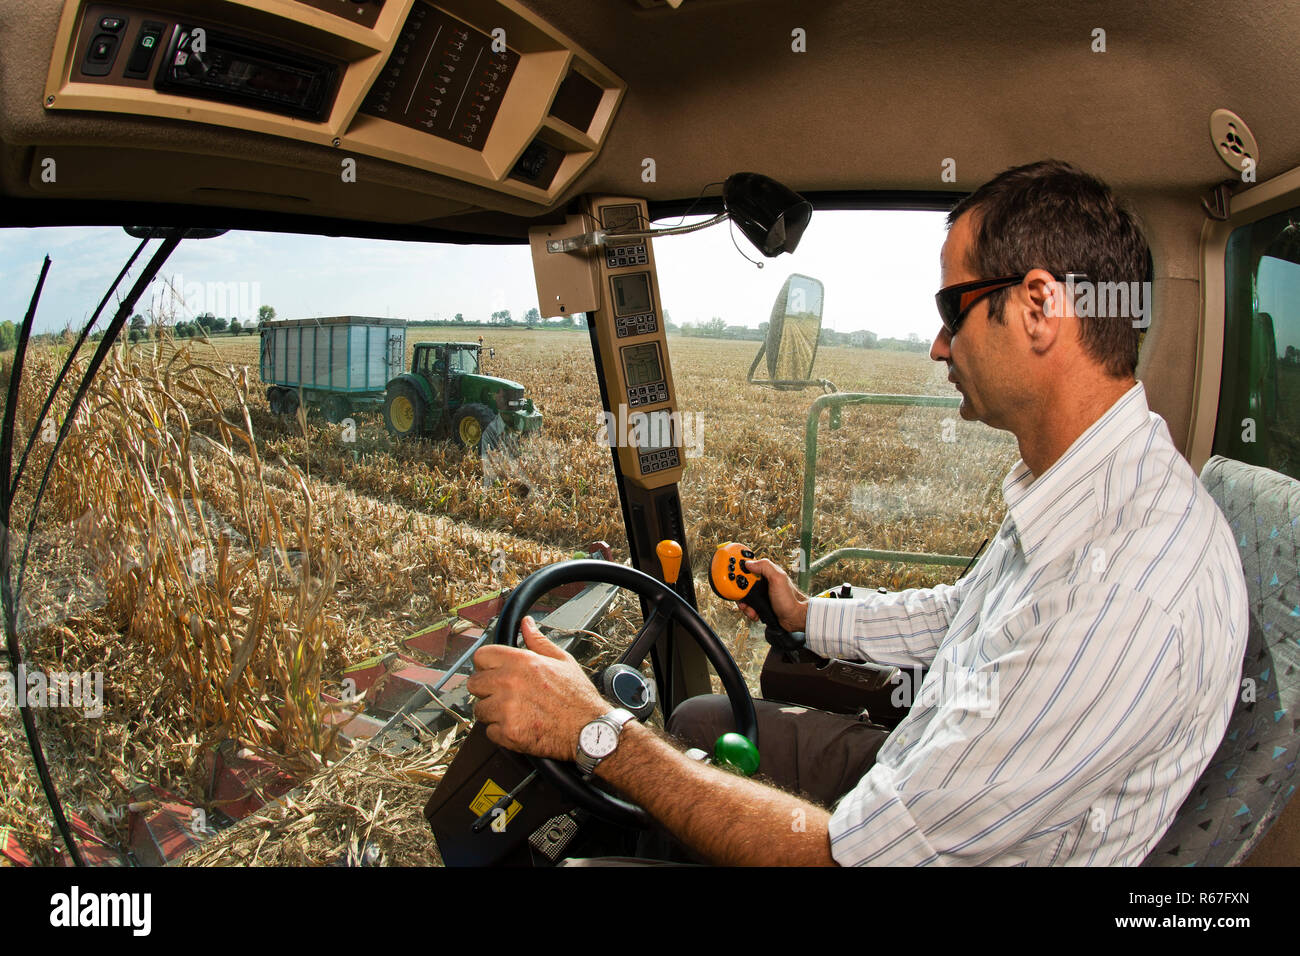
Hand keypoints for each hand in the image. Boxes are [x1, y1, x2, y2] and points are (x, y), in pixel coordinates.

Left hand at [467, 616, 608, 759]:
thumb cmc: (578, 697)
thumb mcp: (562, 661)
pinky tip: (519, 726)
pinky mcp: (508, 733)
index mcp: (521, 662)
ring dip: (493, 713)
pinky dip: (501, 732)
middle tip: (503, 695)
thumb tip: (526, 624)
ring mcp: (506, 709)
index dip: (486, 665)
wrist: (589, 729)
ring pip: (480, 710)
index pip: (481, 656)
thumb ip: (538, 641)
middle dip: (486, 690)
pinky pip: (489, 732)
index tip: (493, 672)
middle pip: (473, 684)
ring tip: (515, 712)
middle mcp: (509, 683)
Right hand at [736, 558, 808, 632]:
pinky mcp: (760, 604)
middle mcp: (762, 582)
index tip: (728, 571)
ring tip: (750, 608)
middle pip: (741, 582)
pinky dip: (749, 611)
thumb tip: (749, 563)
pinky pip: (748, 606)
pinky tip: (755, 613)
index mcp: (766, 573)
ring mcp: (761, 593)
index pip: (748, 565)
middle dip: (739, 591)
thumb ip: (765, 567)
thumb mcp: (778, 579)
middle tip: (742, 596)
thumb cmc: (790, 599)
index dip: (737, 566)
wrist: (794, 618)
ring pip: (743, 596)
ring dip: (744, 603)